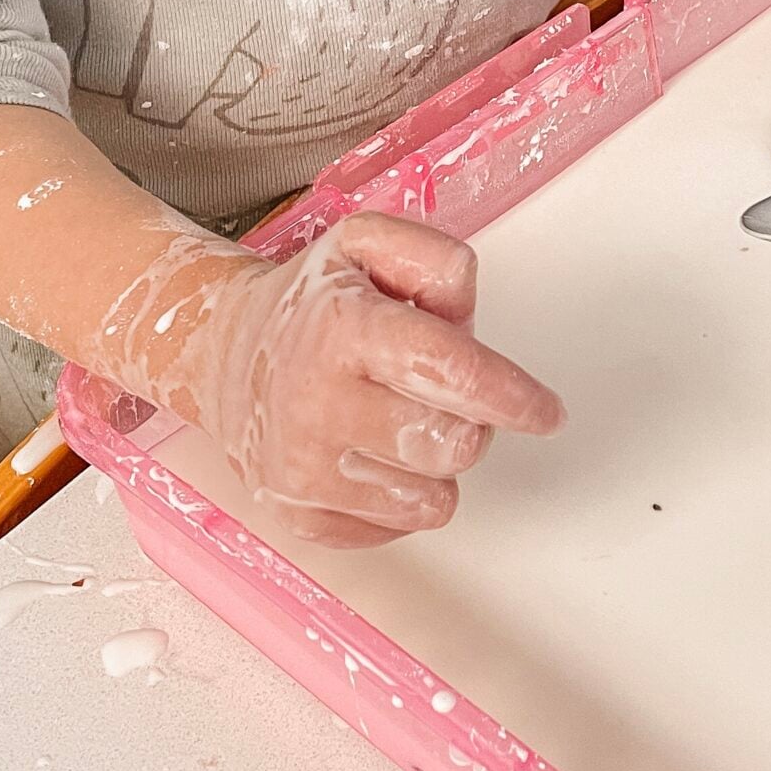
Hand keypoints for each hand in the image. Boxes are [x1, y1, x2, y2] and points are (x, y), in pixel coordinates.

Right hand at [173, 214, 565, 549]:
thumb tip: (467, 314)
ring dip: (437, 460)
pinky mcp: (302, 518)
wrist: (224, 355)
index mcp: (342, 328)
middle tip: (443, 393)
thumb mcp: (368, 243)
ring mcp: (305, 471)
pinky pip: (401, 527)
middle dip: (470, 419)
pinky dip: (404, 494)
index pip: (449, 372)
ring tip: (401, 418)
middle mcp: (318, 404)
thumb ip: (433, 258)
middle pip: (453, 444)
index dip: (512, 395)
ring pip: (434, 497)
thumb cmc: (313, 304)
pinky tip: (374, 452)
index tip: (545, 411)